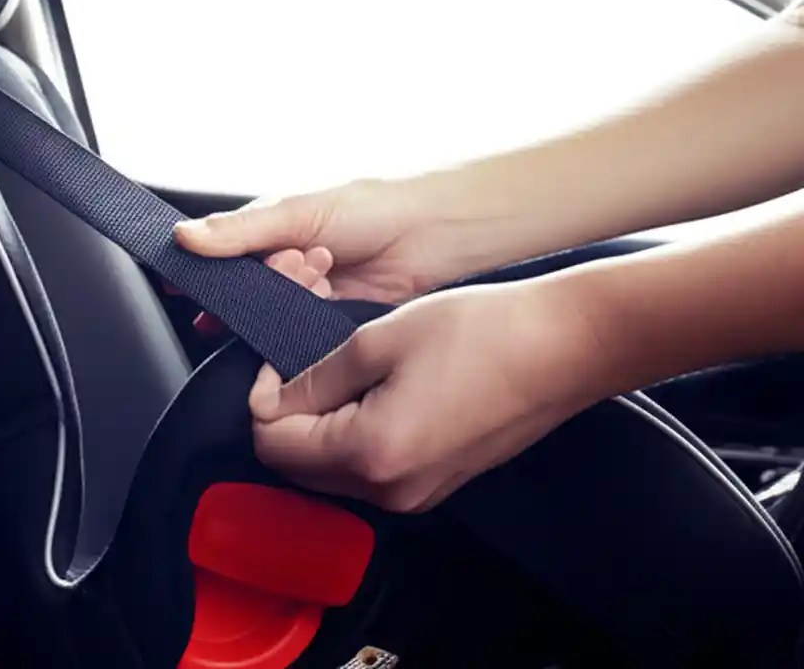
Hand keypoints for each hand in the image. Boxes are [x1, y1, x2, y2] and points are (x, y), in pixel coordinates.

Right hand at [175, 178, 480, 303]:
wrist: (431, 237)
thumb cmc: (370, 209)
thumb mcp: (297, 213)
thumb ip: (238, 231)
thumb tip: (183, 237)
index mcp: (265, 230)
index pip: (214, 256)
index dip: (197, 273)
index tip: (178, 287)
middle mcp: (280, 264)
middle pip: (241, 292)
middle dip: (256, 288)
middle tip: (286, 268)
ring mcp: (302, 295)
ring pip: (269, 314)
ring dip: (288, 300)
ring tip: (320, 273)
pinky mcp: (324, 322)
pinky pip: (297, 333)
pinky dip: (305, 322)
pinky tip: (323, 303)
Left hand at [248, 280, 602, 511]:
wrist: (566, 348)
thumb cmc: (485, 333)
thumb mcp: (380, 340)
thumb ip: (316, 377)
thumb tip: (275, 398)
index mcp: (371, 453)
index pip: (274, 444)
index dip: (261, 400)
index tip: (271, 361)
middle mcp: (390, 490)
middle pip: (297, 467)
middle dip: (283, 418)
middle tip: (295, 366)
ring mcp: (416, 494)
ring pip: (331, 471)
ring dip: (317, 428)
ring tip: (337, 375)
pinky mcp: (436, 484)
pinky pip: (370, 471)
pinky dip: (352, 438)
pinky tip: (370, 394)